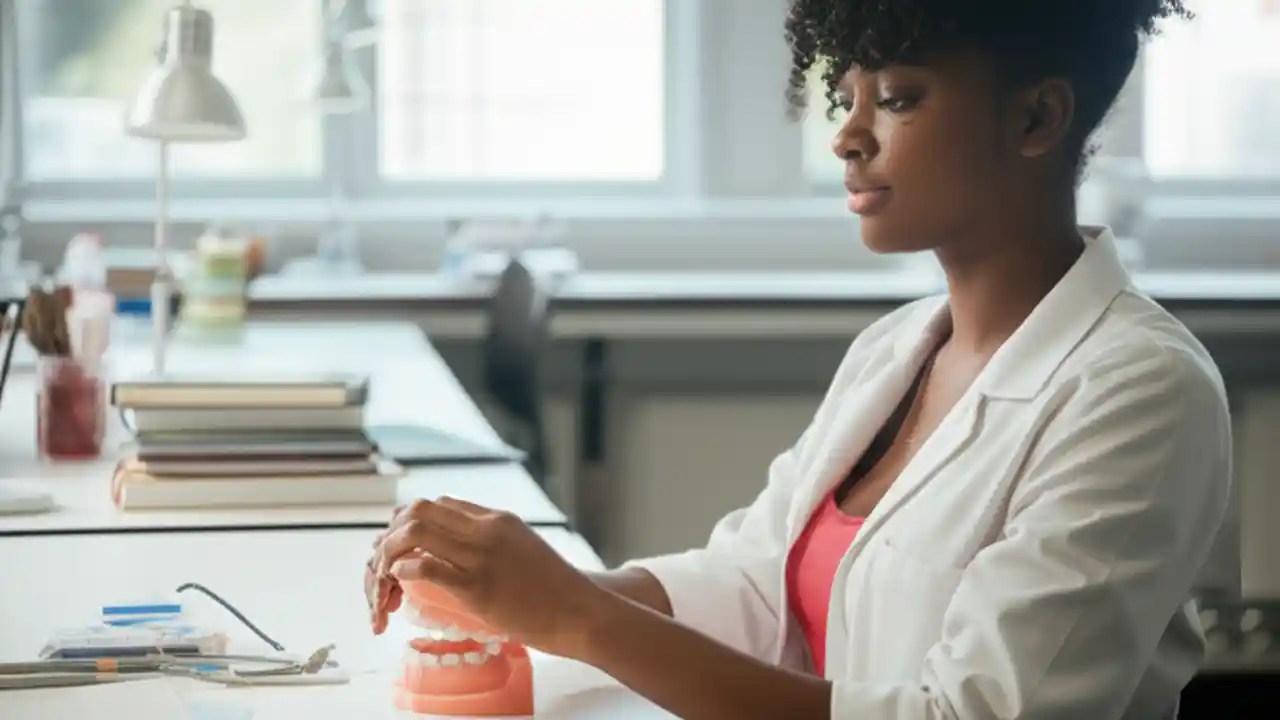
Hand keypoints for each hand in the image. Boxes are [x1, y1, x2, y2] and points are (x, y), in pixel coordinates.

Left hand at [371, 497, 610, 658]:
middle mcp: (487, 529)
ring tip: (387, 574)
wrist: (580, 611)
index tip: (402, 543)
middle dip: (393, 531)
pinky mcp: (478, 587)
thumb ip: (496, 542)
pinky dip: (405, 570)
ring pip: (417, 532)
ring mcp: (483, 556)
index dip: (412, 520)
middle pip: (421, 509)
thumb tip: (466, 550)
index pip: (440, 503)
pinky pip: (428, 567)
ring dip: (391, 551)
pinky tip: (401, 580)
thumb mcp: (525, 549)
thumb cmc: (555, 589)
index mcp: (498, 518)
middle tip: (385, 558)